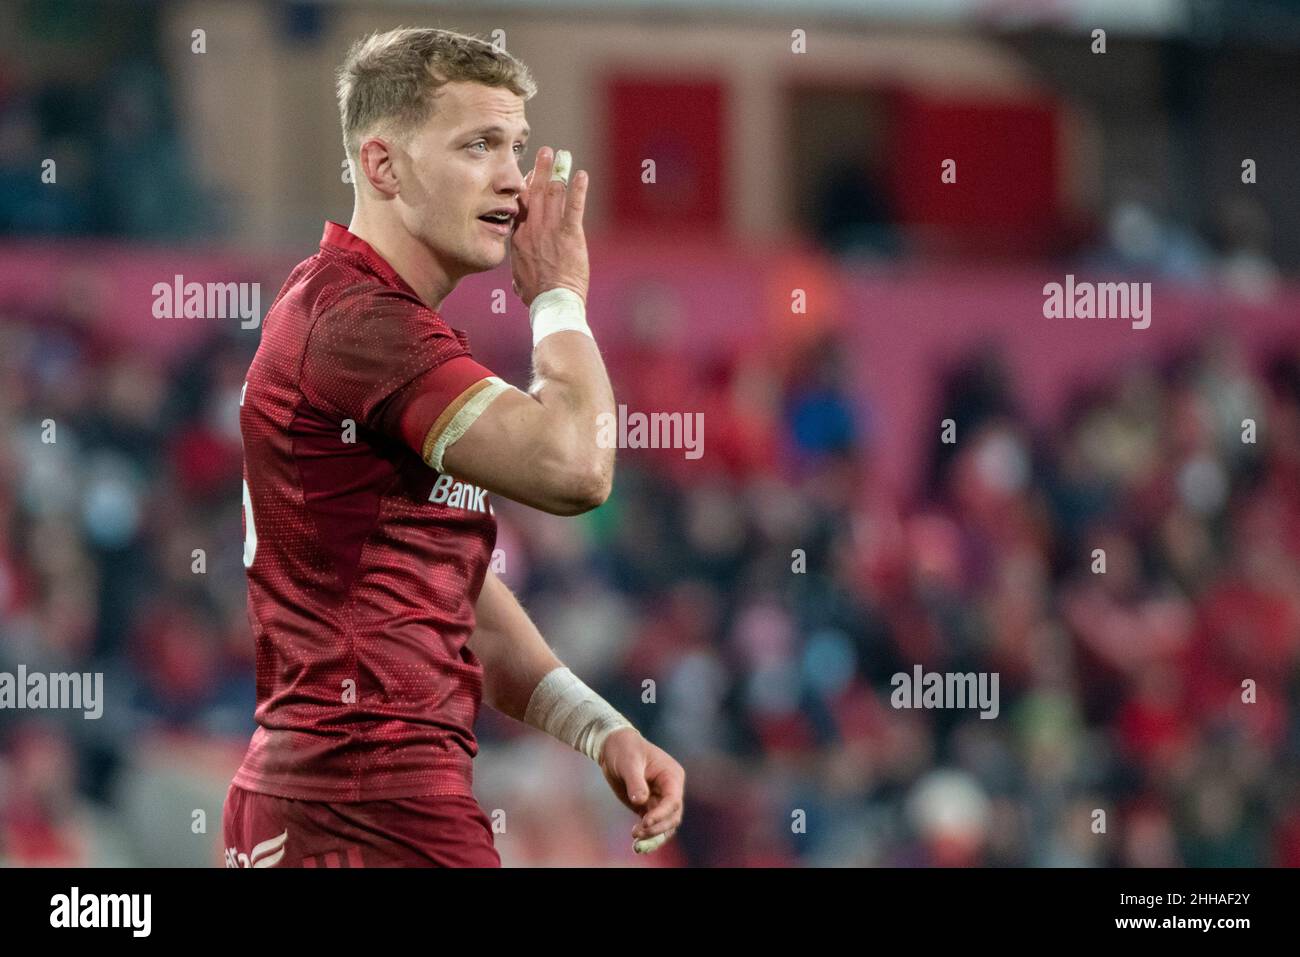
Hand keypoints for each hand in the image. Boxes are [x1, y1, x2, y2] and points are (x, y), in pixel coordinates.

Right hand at [510, 146, 589, 306]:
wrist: (552, 301)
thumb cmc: (537, 296)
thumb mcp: (520, 282)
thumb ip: (519, 274)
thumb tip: (518, 282)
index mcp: (519, 238)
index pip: (520, 206)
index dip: (526, 188)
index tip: (530, 176)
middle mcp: (532, 229)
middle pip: (535, 192)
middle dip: (540, 170)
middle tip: (545, 152)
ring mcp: (550, 229)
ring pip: (552, 194)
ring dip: (557, 172)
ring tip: (561, 156)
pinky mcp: (570, 234)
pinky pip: (574, 206)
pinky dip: (578, 189)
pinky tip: (581, 175)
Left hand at [598, 727, 684, 854]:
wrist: (613, 747)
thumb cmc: (624, 749)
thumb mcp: (628, 762)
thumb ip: (635, 781)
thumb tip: (641, 801)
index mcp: (672, 775)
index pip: (673, 800)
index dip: (662, 814)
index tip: (645, 822)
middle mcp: (670, 789)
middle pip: (672, 817)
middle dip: (657, 829)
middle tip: (637, 834)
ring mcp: (660, 799)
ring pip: (664, 825)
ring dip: (653, 837)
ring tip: (636, 844)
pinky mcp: (648, 807)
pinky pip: (652, 825)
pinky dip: (646, 836)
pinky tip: (635, 844)